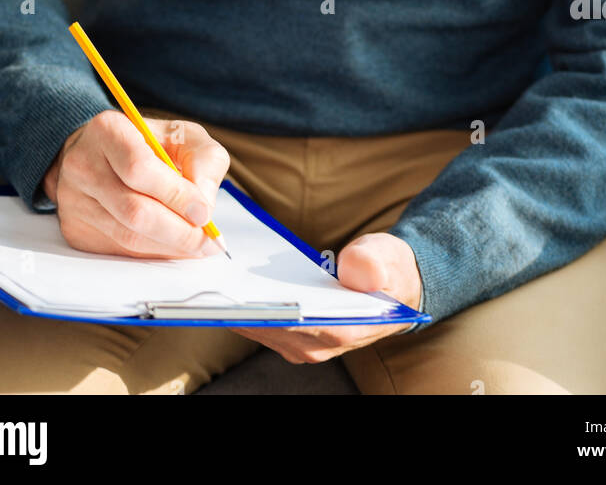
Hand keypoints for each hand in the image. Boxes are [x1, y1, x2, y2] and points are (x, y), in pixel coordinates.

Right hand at [42, 110, 229, 258]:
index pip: (139, 168)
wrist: (95, 153)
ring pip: (128, 236)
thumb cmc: (144, 142)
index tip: (204, 213)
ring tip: (197, 246)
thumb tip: (204, 204)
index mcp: (108, 131)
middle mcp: (83, 166)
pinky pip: (121, 250)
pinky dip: (154, 252)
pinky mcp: (76, 229)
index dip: (176, 195)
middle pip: (134, 210)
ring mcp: (74, 201)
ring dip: (169, 246)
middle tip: (207, 241)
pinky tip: (172, 246)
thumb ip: (203, 159)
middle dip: (178, 231)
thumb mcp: (180, 134)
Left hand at [232, 232, 421, 361]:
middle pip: (269, 328)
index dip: (266, 310)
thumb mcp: (389, 258)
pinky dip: (241, 306)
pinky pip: (258, 324)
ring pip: (258, 328)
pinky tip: (226, 283)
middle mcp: (318, 346)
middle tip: (213, 278)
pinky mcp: (290, 336)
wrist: (393, 288)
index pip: (296, 325)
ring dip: (235, 306)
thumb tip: (351, 269)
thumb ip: (373, 263)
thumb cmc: (389, 271)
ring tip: (212, 277)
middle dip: (241, 305)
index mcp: (343, 330)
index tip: (237, 291)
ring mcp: (301, 345)